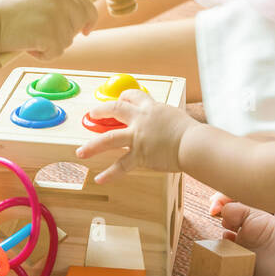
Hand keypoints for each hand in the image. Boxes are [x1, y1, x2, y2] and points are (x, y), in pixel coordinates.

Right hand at [0, 0, 96, 59]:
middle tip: (46, 37)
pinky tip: (28, 45)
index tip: (86, 30)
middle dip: (68, 34)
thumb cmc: (4, 15)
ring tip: (29, 37)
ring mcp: (57, 14)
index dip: (88, 18)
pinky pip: (57, 52)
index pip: (84, 2)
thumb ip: (53, 4)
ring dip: (51, 45)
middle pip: (81, 21)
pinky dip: (44, 55)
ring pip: (68, 39)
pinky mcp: (52, 34)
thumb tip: (76, 22)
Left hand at [74, 90, 196, 183]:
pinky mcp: (140, 155)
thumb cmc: (191, 133)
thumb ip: (165, 119)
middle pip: (115, 109)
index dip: (124, 97)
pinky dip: (110, 173)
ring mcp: (138, 137)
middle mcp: (141, 119)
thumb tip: (166, 124)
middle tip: (92, 114)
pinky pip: (121, 165)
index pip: (133, 96)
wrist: (193, 144)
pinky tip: (99, 178)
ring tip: (81, 152)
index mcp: (151, 108)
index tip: (120, 100)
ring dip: (93, 145)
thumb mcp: (176, 117)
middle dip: (101, 111)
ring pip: (109, 138)